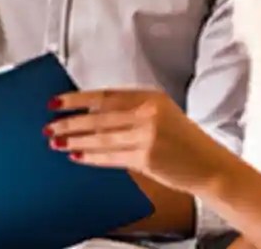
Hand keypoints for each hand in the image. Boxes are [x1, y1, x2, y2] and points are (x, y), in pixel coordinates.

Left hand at [45, 89, 233, 196]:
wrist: (210, 166)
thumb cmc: (184, 141)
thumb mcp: (161, 113)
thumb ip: (130, 110)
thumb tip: (90, 112)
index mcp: (150, 97)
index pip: (105, 95)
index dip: (77, 99)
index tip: (56, 102)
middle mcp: (149, 113)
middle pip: (99, 116)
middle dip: (70, 122)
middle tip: (50, 126)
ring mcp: (148, 136)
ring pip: (101, 137)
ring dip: (75, 140)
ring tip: (56, 142)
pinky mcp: (147, 158)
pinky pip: (110, 157)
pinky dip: (91, 156)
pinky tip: (76, 155)